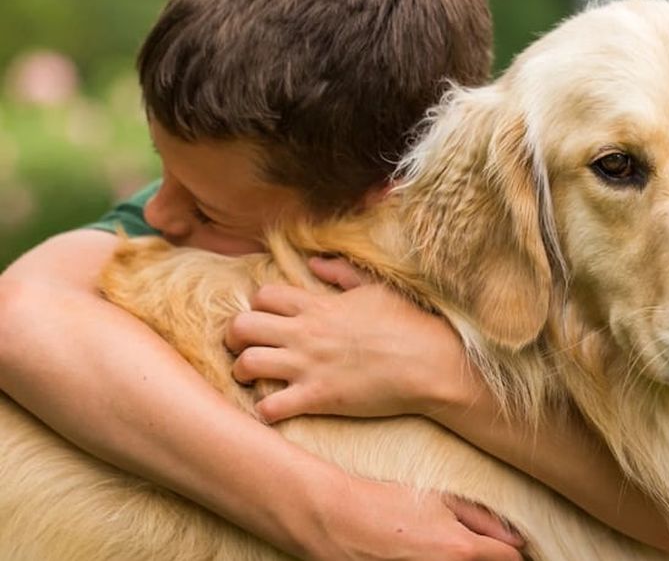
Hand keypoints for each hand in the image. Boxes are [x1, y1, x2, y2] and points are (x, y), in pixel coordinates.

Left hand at [225, 257, 476, 422]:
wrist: (431, 363)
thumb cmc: (409, 324)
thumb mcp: (376, 288)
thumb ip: (342, 273)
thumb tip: (314, 262)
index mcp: (319, 305)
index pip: (263, 296)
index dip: (257, 307)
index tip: (267, 320)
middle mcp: (306, 333)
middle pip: (241, 326)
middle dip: (234, 338)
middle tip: (244, 348)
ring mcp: (309, 366)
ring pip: (245, 364)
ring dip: (242, 373)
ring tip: (252, 380)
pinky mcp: (318, 397)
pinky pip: (270, 407)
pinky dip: (264, 410)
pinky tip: (275, 409)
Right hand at [300, 475, 523, 560]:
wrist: (333, 520)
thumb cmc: (387, 503)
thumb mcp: (439, 499)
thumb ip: (482, 519)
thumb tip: (517, 538)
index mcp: (461, 550)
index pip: (509, 559)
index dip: (510, 551)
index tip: (505, 548)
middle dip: (482, 559)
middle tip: (461, 547)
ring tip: (430, 547)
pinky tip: (414, 555)